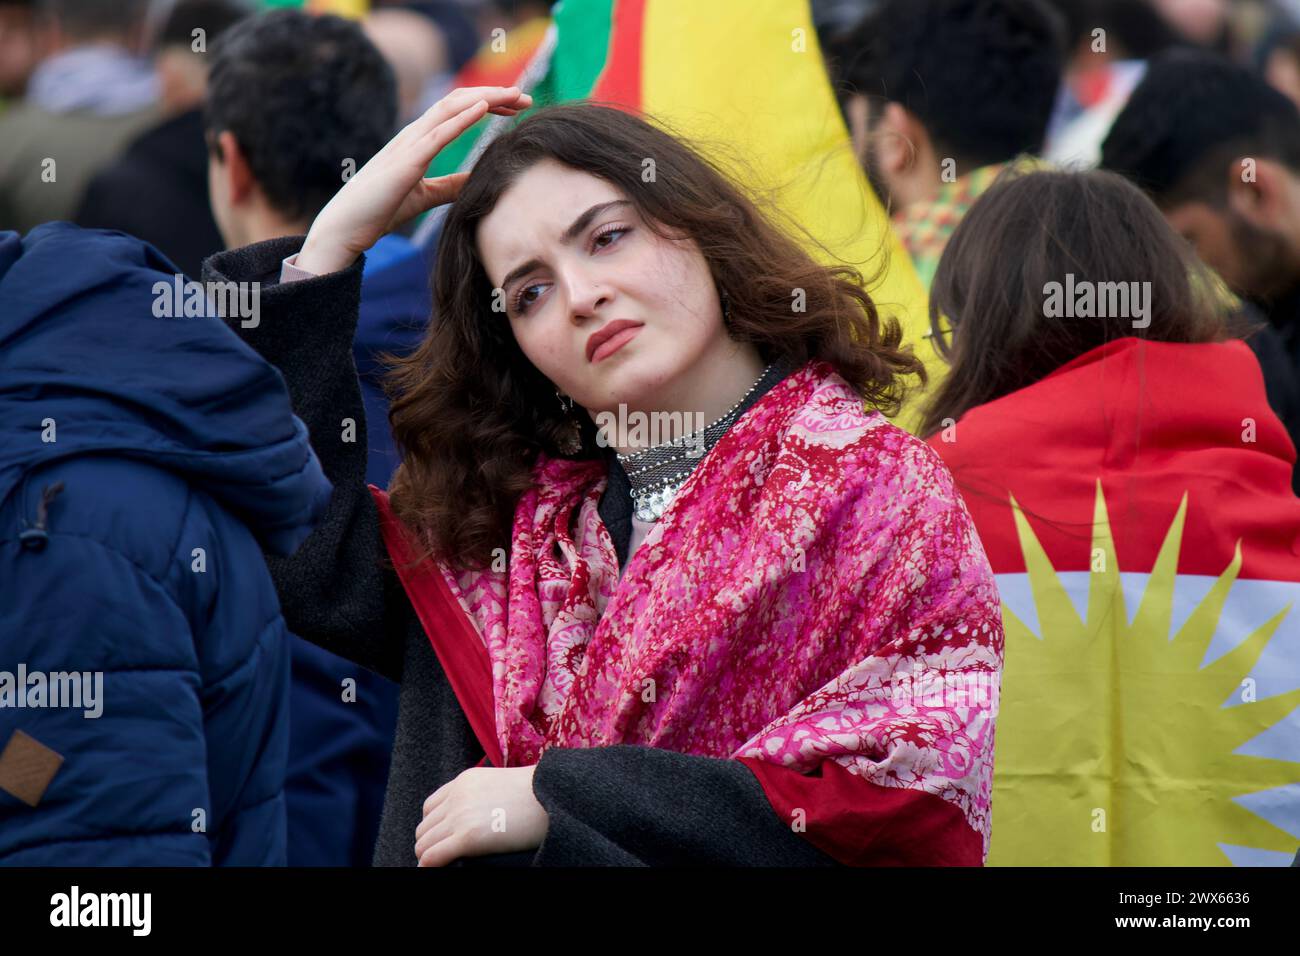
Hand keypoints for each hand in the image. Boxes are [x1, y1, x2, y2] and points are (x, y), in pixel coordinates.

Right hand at [297, 85, 532, 274]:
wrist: (347, 228)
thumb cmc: (380, 210)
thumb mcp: (427, 195)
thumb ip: (451, 186)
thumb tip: (479, 180)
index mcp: (418, 141)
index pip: (458, 110)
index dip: (489, 104)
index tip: (518, 109)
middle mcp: (414, 135)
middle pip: (458, 101)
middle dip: (495, 96)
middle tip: (527, 97)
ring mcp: (408, 145)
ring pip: (451, 109)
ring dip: (486, 99)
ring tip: (515, 96)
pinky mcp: (406, 163)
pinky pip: (438, 134)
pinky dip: (462, 118)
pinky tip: (483, 108)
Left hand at [414, 765, 548, 865]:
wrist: (553, 793)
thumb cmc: (536, 793)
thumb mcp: (498, 784)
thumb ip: (479, 796)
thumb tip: (474, 819)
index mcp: (463, 782)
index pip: (430, 808)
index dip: (434, 827)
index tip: (442, 839)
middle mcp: (457, 796)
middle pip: (425, 827)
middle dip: (430, 843)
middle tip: (443, 856)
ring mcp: (460, 816)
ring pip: (424, 843)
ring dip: (429, 856)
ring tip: (441, 865)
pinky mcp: (468, 837)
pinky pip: (433, 856)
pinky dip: (428, 866)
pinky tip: (433, 871)